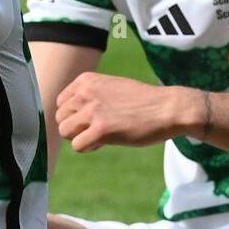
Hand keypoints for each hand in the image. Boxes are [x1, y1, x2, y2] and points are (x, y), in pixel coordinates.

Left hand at [55, 73, 186, 151]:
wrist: (168, 108)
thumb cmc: (142, 101)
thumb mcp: (110, 87)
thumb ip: (89, 96)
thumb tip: (68, 116)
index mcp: (86, 80)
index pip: (61, 103)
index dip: (74, 115)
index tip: (92, 118)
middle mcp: (85, 93)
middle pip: (60, 118)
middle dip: (75, 127)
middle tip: (96, 129)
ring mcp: (93, 111)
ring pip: (64, 131)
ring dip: (79, 137)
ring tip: (98, 136)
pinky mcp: (101, 130)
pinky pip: (77, 145)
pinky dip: (88, 147)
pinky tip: (103, 143)